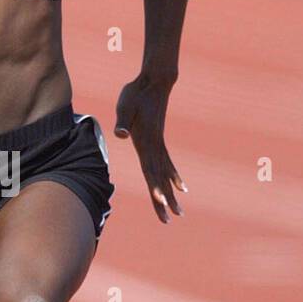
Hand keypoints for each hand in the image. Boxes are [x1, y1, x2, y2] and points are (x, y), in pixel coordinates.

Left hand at [114, 73, 186, 222]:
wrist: (154, 82)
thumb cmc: (135, 94)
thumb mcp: (124, 106)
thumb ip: (122, 122)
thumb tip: (121, 134)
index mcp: (146, 143)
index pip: (150, 170)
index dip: (155, 187)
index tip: (160, 202)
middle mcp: (155, 147)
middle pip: (159, 179)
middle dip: (163, 201)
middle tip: (170, 220)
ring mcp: (159, 144)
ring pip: (166, 175)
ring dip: (171, 194)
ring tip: (179, 212)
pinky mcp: (160, 140)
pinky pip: (168, 164)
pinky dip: (174, 177)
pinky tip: (181, 187)